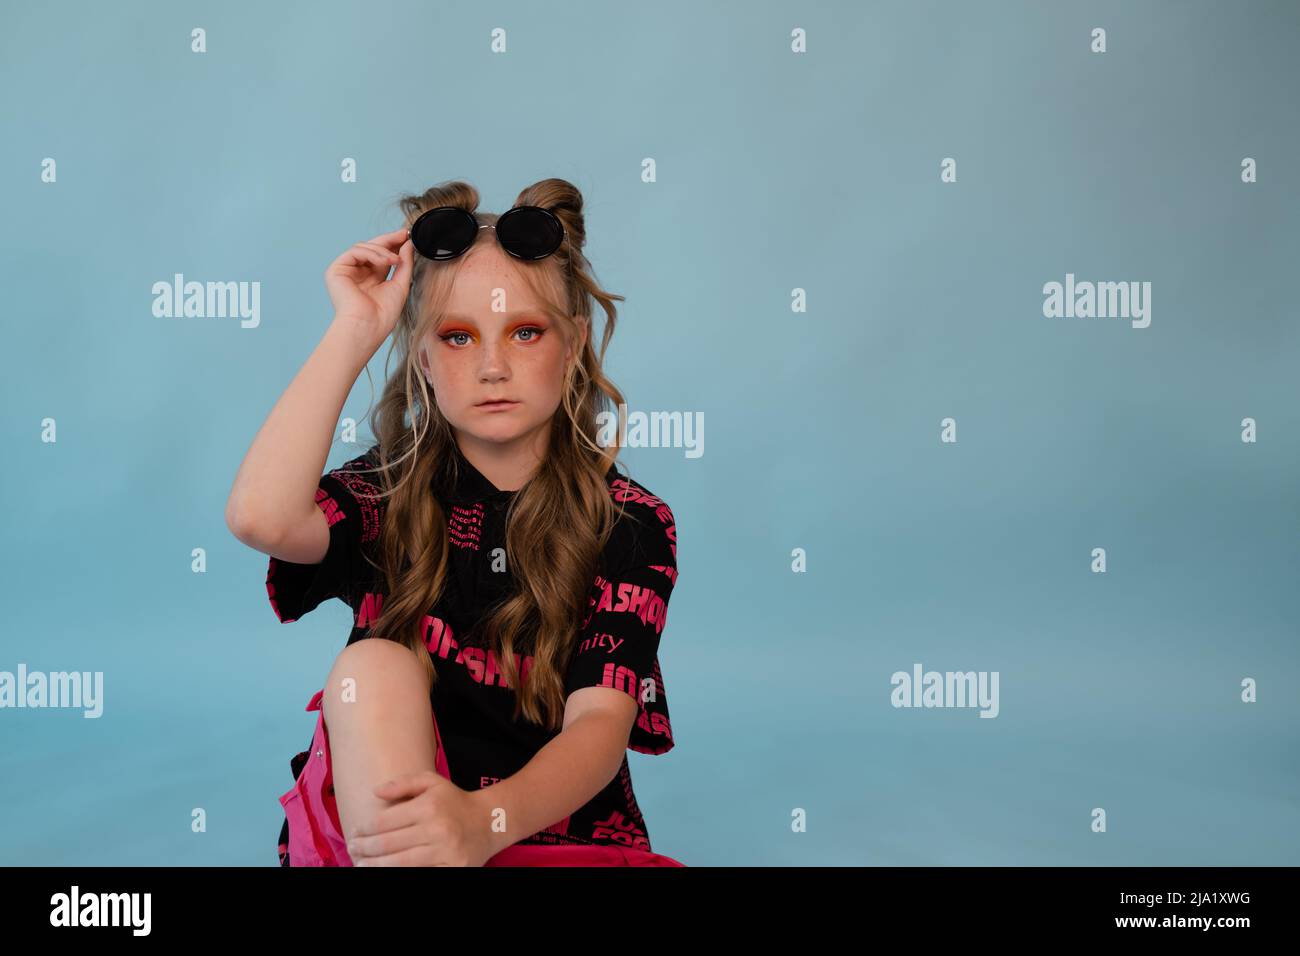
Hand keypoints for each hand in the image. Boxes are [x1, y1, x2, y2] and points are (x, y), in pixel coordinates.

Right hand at [324, 228, 414, 344]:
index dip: (393, 244)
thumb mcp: (400, 284)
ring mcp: (346, 271)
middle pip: (372, 248)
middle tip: (403, 234)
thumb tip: (408, 243)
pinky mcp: (336, 270)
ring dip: (383, 250)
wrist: (368, 327)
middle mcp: (357, 274)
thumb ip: (405, 263)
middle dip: (389, 240)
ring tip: (396, 260)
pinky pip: (355, 252)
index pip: (381, 256)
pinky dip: (372, 253)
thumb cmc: (383, 314)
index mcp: (371, 279)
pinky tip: (385, 261)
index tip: (407, 236)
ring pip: (364, 247)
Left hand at [346, 771, 499, 866]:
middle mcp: (436, 828)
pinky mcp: (452, 868)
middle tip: (352, 850)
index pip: (385, 821)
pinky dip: (399, 872)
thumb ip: (403, 783)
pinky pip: (419, 873)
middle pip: (388, 844)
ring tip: (361, 864)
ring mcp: (445, 851)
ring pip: (400, 863)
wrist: (490, 822)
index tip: (354, 832)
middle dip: (364, 848)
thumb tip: (375, 791)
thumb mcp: (433, 782)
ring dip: (375, 865)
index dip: (364, 828)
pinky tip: (385, 870)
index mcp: (428, 806)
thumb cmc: (454, 801)